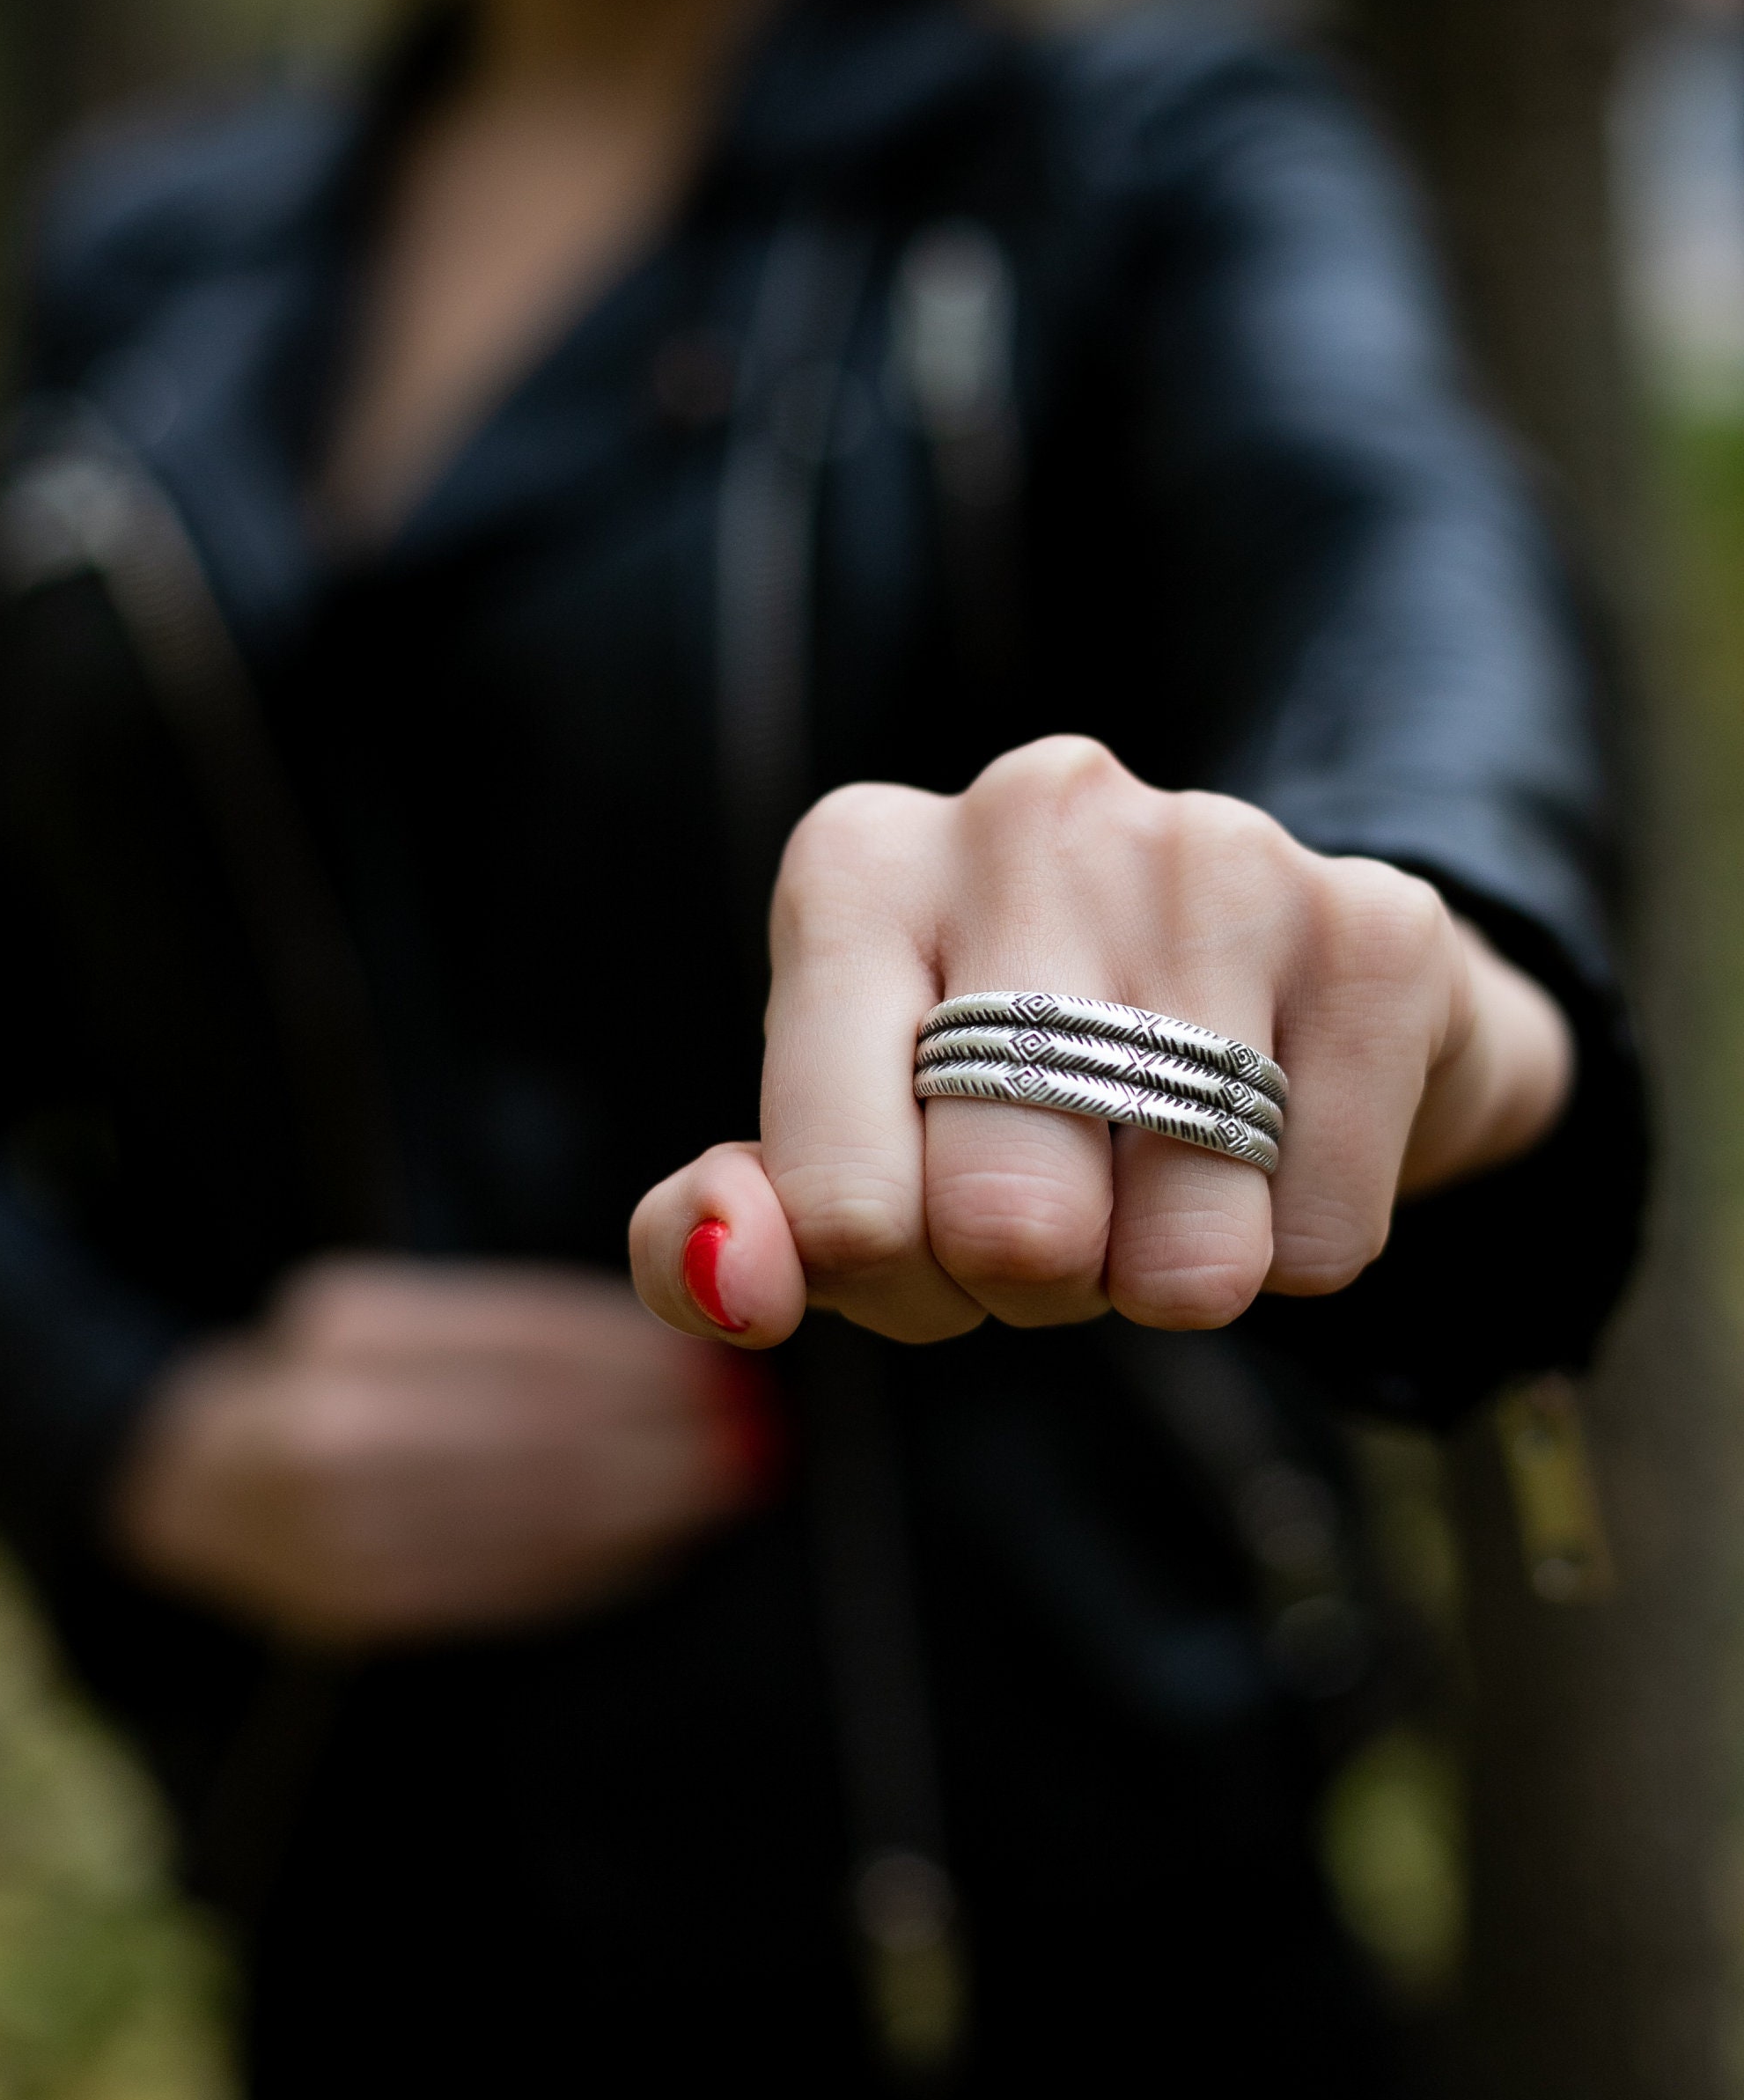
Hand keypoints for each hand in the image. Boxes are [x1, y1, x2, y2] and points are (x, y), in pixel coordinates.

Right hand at [108, 1259, 773, 1645]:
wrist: (191, 1481)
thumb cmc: (333, 1381)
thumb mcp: (391, 1314)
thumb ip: (510, 1329)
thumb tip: (677, 1352)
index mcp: (349, 1319)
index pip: (523, 1333)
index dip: (635, 1352)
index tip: (723, 1360)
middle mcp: (330, 1417)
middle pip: (533, 1425)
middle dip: (660, 1432)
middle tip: (754, 1433)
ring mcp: (332, 1524)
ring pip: (526, 1511)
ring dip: (645, 1503)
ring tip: (726, 1487)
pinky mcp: (352, 1606)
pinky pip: (500, 1584)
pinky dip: (591, 1564)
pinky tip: (656, 1546)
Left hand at [631, 737, 1573, 1346]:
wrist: (1275, 1003)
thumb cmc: (1014, 1094)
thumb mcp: (839, 1153)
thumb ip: (726, 1230)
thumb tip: (731, 1279)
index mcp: (856, 864)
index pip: (841, 1209)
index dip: (895, 1282)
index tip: (932, 1224)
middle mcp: (1027, 815)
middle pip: (1008, 1229)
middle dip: (1035, 1283)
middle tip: (1068, 1209)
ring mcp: (1213, 849)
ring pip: (1181, 1253)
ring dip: (1173, 1280)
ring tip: (1168, 1185)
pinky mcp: (1374, 923)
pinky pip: (1320, 1235)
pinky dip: (1298, 1253)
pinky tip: (1282, 1154)